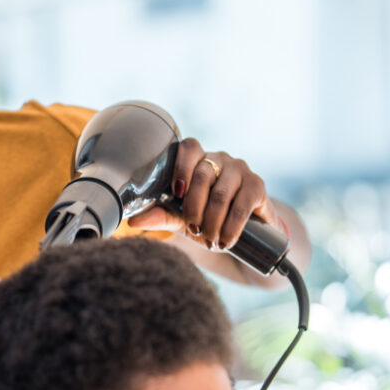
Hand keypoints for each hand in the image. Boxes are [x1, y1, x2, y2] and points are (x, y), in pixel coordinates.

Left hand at [128, 138, 275, 249]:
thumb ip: (160, 216)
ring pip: (220, 193)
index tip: (176, 193)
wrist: (248, 235)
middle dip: (194, 208)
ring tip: (211, 241)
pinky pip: (242, 204)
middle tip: (194, 230)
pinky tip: (227, 240)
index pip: (189, 147)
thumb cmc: (210, 220)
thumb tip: (132, 221)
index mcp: (198, 160)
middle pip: (202, 175)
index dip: (181, 166)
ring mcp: (240, 169)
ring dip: (213, 222)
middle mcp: (219, 159)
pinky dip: (231, 227)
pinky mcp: (258, 185)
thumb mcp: (182, 219)